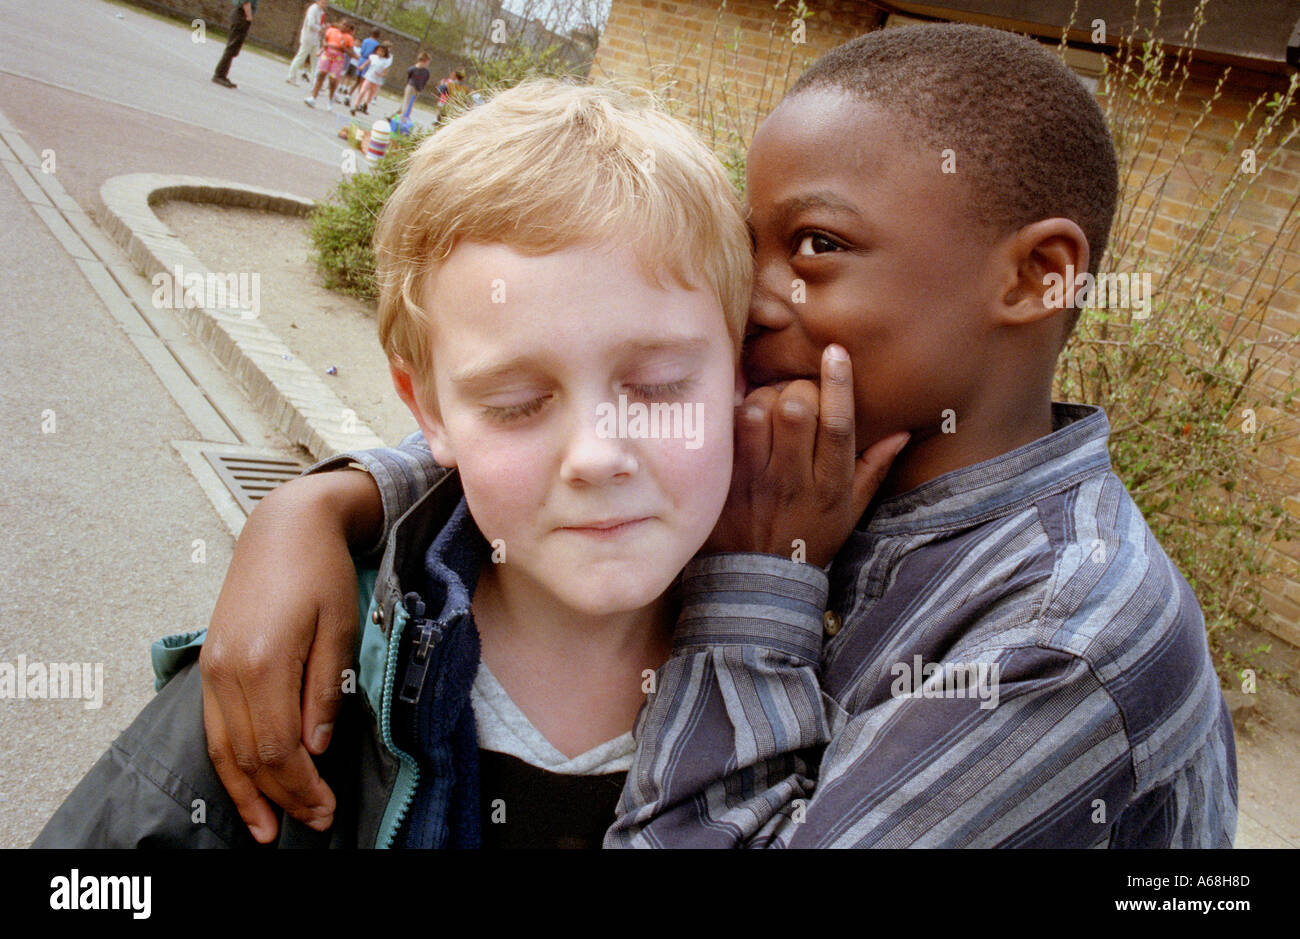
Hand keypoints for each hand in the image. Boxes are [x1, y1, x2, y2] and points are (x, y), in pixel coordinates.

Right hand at [200, 470, 381, 841]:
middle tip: (311, 823)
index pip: (278, 748)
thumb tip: (316, 748)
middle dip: (280, 797)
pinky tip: (244, 784)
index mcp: (264, 662)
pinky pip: (213, 727)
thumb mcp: (341, 628)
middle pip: (248, 756)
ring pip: (222, 748)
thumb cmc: (321, 572)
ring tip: (266, 827)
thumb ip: (325, 691)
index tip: (326, 808)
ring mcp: (212, 667)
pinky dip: (228, 763)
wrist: (284, 528)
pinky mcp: (209, 664)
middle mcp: (227, 670)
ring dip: (246, 792)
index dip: (301, 787)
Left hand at [706, 344, 908, 566]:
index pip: (840, 424)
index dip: (838, 383)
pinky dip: (736, 415)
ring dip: (764, 399)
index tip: (836, 352)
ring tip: (768, 409)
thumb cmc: (809, 538)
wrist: (757, 582)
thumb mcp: (851, 512)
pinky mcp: (726, 481)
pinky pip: (729, 431)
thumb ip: (874, 468)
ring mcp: (756, 480)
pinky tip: (744, 421)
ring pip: (758, 413)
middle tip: (795, 396)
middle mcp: (795, 480)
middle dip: (798, 390)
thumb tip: (900, 430)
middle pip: (797, 409)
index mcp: (831, 485)